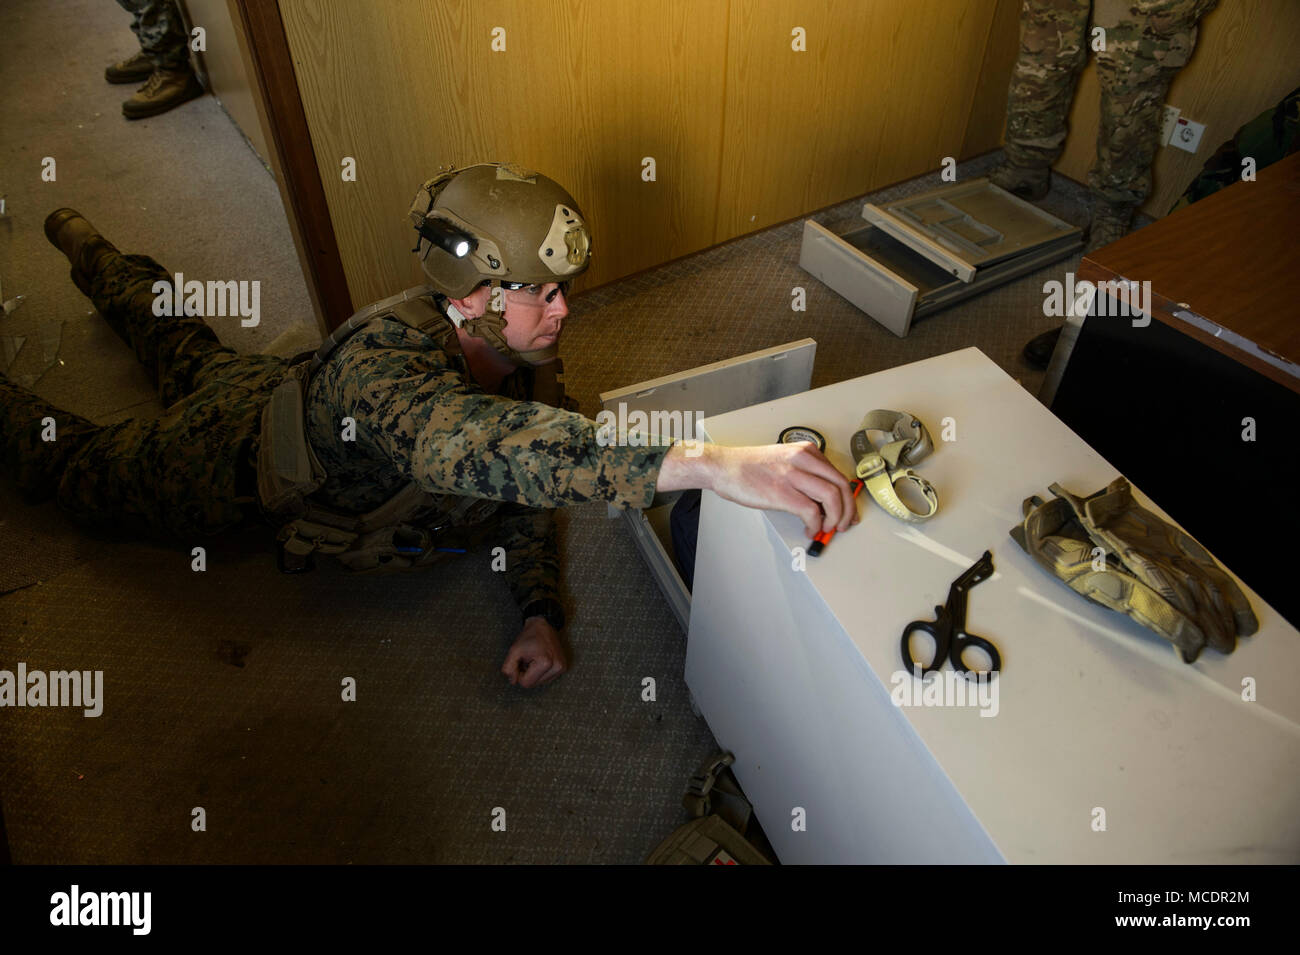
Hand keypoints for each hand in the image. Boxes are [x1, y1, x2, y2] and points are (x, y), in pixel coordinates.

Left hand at [501, 616, 567, 687]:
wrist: (543, 625)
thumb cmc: (529, 636)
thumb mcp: (514, 650)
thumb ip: (509, 668)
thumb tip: (513, 681)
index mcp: (546, 663)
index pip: (526, 683)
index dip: (519, 674)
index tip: (521, 661)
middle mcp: (557, 667)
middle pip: (534, 684)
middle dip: (527, 674)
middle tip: (527, 659)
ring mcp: (561, 667)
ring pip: (540, 683)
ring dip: (533, 673)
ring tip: (534, 659)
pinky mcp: (563, 667)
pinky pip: (547, 678)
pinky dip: (541, 672)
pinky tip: (540, 660)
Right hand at [659, 443, 860, 537]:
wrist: (724, 467)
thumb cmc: (749, 466)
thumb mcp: (784, 460)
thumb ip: (805, 473)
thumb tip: (822, 498)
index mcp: (806, 451)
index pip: (838, 474)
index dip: (847, 498)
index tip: (847, 511)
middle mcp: (803, 459)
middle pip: (841, 485)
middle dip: (848, 510)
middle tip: (844, 524)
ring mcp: (793, 475)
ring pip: (832, 497)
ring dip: (835, 518)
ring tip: (827, 529)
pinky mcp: (782, 493)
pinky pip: (811, 511)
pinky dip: (815, 525)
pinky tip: (809, 529)